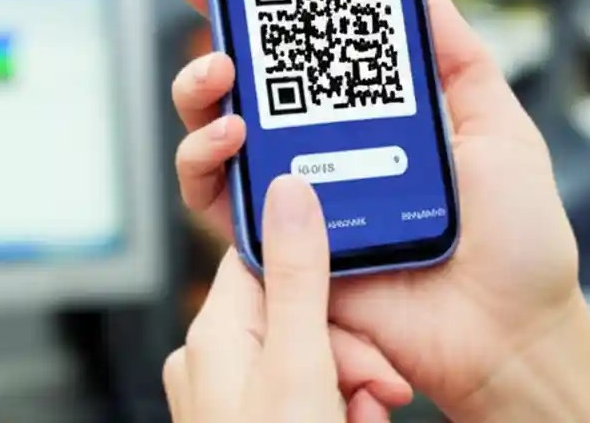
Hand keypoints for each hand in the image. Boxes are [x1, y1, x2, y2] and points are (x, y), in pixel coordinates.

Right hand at [160, 0, 589, 420]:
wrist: (510, 330)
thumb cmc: (516, 239)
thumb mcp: (500, 128)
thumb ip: (461, 61)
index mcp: (372, 116)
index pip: (307, 46)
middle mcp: (323, 149)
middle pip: (246, 76)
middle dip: (209, 17)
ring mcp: (295, 196)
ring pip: (213, 131)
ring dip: (199, 89)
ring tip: (220, 69)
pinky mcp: (276, 247)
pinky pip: (216, 201)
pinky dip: (207, 162)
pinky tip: (234, 134)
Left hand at [164, 176, 411, 422]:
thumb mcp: (299, 365)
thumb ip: (298, 278)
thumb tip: (288, 190)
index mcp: (217, 331)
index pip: (270, 258)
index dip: (323, 274)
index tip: (362, 293)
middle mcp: (214, 359)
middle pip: (300, 316)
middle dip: (350, 353)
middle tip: (375, 389)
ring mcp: (228, 395)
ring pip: (311, 361)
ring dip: (351, 388)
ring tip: (362, 418)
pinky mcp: (247, 422)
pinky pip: (304, 396)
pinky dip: (337, 412)